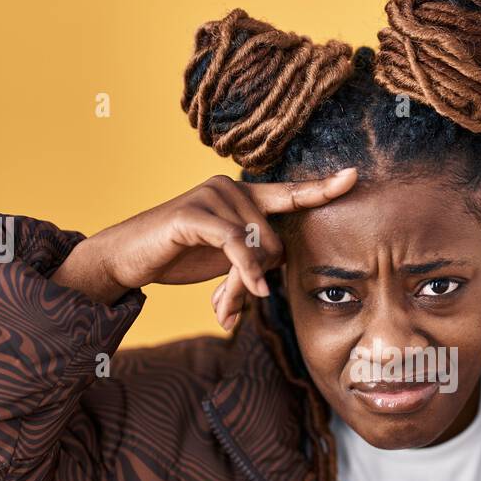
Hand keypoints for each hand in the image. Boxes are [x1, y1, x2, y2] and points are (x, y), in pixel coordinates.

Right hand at [58, 167, 358, 326]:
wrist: (127, 258)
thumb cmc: (177, 257)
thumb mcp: (223, 261)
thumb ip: (252, 261)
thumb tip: (268, 285)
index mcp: (242, 196)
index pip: (289, 193)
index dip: (321, 189)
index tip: (353, 177)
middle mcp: (230, 187)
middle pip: (273, 241)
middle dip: (257, 278)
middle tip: (229, 301)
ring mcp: (211, 196)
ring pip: (255, 247)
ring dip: (242, 283)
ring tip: (220, 303)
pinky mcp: (193, 213)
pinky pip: (235, 244)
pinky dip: (245, 271)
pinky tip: (250, 293)